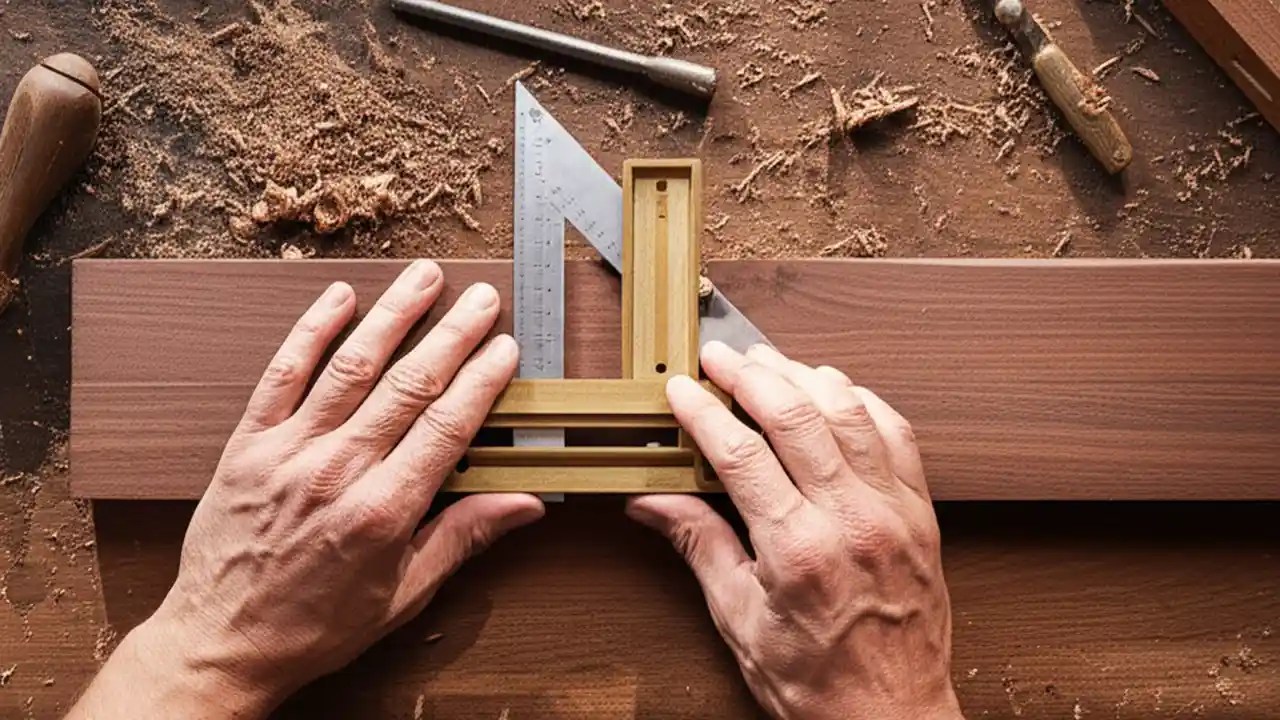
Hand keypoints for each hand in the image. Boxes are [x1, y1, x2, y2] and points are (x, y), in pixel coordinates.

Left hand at [71, 261, 542, 718]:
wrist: (222, 641)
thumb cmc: (316, 625)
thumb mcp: (404, 595)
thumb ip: (463, 538)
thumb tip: (525, 504)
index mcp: (382, 512)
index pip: (445, 428)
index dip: (481, 382)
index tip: (506, 349)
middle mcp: (337, 471)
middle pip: (407, 386)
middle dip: (452, 337)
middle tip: (483, 300)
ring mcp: (288, 451)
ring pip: (350, 367)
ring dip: (393, 316)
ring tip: (424, 278)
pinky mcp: (248, 444)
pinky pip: (282, 374)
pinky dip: (310, 331)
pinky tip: (339, 297)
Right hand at [627, 343, 960, 719]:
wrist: (894, 719)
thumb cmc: (818, 684)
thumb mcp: (740, 623)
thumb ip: (699, 548)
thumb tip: (652, 503)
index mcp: (798, 550)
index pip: (740, 453)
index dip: (703, 412)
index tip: (680, 390)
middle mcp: (851, 520)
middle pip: (795, 415)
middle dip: (750, 373)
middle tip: (719, 356)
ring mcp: (893, 512)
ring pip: (849, 411)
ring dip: (804, 374)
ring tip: (769, 360)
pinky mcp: (921, 514)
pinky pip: (896, 433)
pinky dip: (863, 401)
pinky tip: (837, 391)